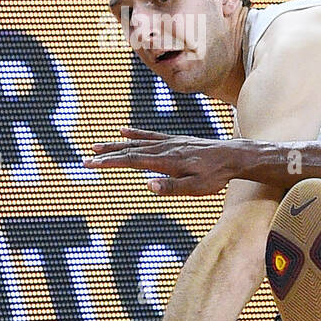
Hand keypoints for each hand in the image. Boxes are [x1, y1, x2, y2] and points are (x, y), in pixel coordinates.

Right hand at [83, 127, 241, 196]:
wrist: (235, 156)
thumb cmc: (217, 176)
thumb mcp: (197, 188)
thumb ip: (172, 187)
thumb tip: (147, 185)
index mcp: (168, 161)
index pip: (133, 161)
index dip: (111, 162)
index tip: (92, 163)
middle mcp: (166, 148)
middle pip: (131, 151)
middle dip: (107, 155)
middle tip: (86, 158)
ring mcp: (171, 142)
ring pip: (138, 142)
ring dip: (117, 145)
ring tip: (98, 146)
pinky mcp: (178, 139)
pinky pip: (152, 135)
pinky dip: (137, 134)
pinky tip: (124, 131)